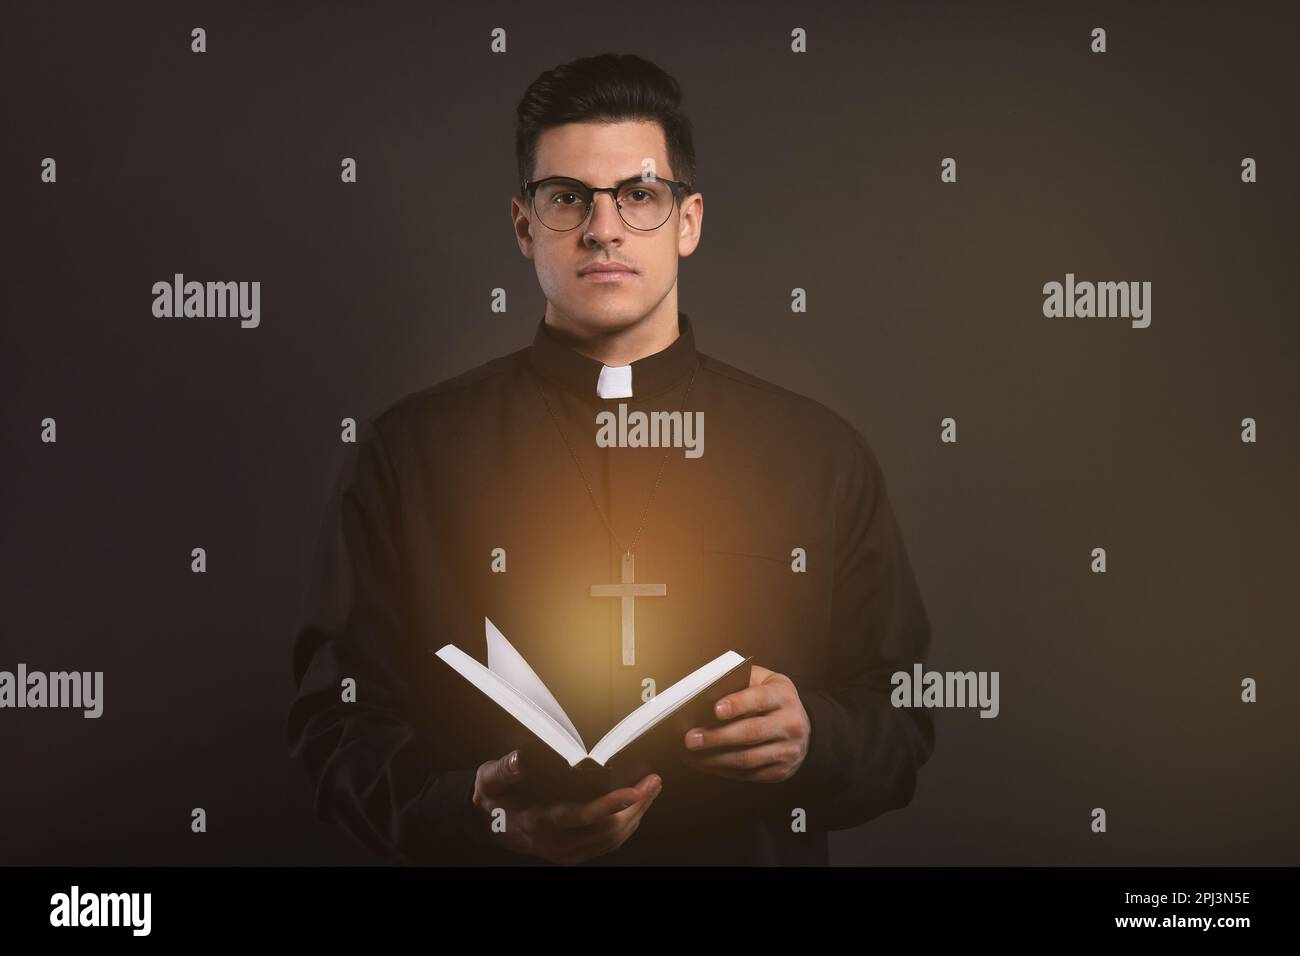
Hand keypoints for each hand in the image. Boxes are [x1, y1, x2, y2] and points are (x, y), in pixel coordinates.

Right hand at [472, 749, 662, 864]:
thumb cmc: (493, 799)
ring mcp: (566, 851)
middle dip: (635, 805)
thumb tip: (521, 758)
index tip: (633, 790)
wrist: (488, 826)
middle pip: (607, 829)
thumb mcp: (489, 780)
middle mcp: (556, 842)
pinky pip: (607, 844)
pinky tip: (636, 809)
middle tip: (653, 781)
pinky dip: (626, 827)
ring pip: (612, 838)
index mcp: (539, 822)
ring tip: (651, 790)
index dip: (611, 804)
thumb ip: (504, 770)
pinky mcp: (573, 853)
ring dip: (636, 815)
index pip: (581, 815)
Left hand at [680, 665, 810, 782]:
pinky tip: (705, 764)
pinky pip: (748, 774)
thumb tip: (706, 693)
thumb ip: (741, 681)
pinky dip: (723, 771)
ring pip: (748, 758)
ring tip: (691, 755)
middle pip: (751, 732)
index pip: (760, 699)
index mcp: (783, 695)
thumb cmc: (772, 698)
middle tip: (691, 739)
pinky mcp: (781, 771)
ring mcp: (788, 750)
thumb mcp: (764, 680)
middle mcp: (791, 723)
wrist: (802, 726)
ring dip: (715, 759)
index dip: (737, 704)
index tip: (715, 710)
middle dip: (717, 737)